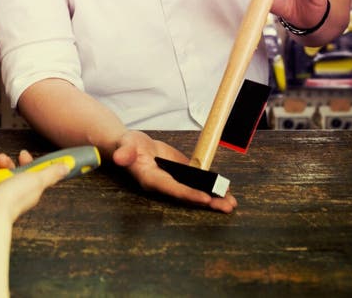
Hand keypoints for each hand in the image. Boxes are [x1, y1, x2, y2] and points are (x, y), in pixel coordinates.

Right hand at [0, 150, 67, 227]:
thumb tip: (67, 168)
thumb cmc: (11, 201)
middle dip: (5, 161)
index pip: (29, 173)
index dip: (26, 162)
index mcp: (27, 190)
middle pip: (9, 171)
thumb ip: (51, 173)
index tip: (23, 155)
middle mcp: (11, 192)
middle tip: (2, 159)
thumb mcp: (37, 181)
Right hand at [112, 130, 236, 213]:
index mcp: (152, 180)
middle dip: (208, 201)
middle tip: (227, 207)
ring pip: (195, 190)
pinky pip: (196, 181)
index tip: (205, 198)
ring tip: (232, 202)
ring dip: (213, 197)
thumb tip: (120, 158)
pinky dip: (210, 185)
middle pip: (188, 196)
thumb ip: (124, 153)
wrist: (132, 146)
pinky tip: (225, 189)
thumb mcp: (125, 146)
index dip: (189, 194)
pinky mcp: (180, 173)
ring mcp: (174, 180)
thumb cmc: (127, 146)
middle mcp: (165, 185)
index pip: (173, 189)